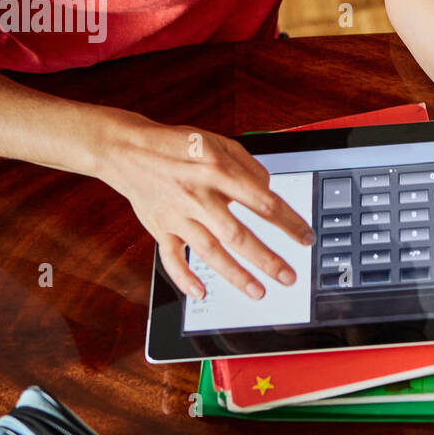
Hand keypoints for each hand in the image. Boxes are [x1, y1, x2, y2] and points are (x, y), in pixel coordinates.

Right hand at [98, 113, 313, 300]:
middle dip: (267, 259)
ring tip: (259, 292)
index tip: (305, 238)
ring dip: (236, 275)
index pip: (262, 202)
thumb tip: (269, 191)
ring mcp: (178, 215)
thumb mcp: (218, 142)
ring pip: (210, 251)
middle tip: (289, 277)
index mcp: (218, 172)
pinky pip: (171, 258)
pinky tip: (201, 292)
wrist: (127, 149)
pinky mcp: (159, 228)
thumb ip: (248, 166)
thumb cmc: (177, 146)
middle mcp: (198, 196)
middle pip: (238, 235)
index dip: (288, 223)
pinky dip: (184, 278)